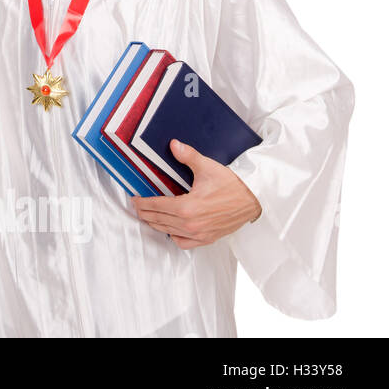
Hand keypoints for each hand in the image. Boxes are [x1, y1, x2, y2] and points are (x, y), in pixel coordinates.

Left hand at [131, 139, 262, 249]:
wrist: (253, 199)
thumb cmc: (232, 185)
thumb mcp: (207, 167)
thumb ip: (188, 156)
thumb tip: (174, 145)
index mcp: (187, 207)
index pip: (156, 206)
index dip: (142, 203)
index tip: (135, 199)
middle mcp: (191, 224)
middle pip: (158, 220)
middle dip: (145, 212)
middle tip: (138, 206)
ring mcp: (199, 234)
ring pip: (168, 231)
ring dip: (156, 224)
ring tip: (149, 216)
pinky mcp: (207, 238)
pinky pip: (184, 243)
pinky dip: (174, 237)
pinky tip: (170, 229)